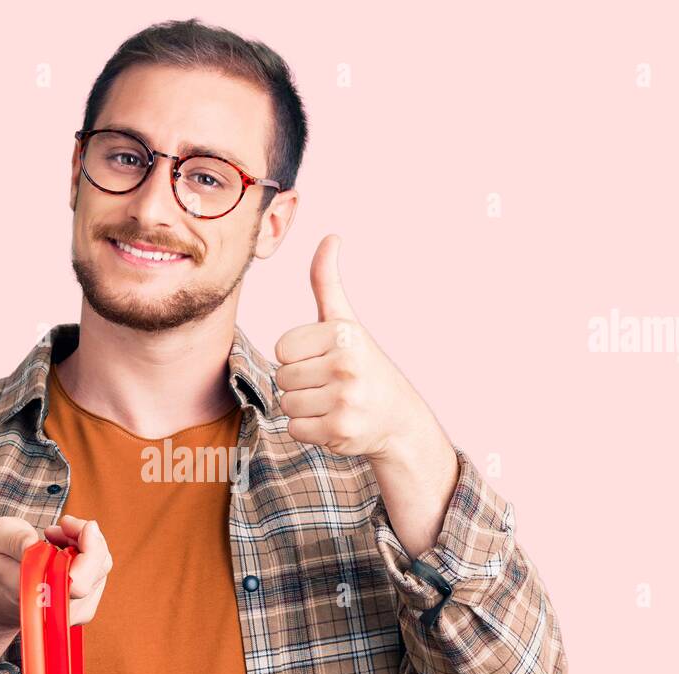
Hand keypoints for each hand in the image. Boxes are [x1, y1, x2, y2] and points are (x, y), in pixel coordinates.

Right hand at [0, 514, 112, 659]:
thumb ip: (13, 539)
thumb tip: (33, 542)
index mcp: (35, 597)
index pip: (78, 582)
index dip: (87, 550)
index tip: (69, 524)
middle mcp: (60, 611)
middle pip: (97, 569)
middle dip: (82, 535)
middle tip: (60, 524)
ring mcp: (76, 612)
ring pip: (102, 567)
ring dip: (84, 542)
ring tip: (55, 534)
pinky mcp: (87, 606)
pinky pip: (100, 572)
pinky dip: (87, 551)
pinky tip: (64, 546)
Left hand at [274, 234, 454, 470]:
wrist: (397, 417)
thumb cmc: (362, 364)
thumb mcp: (345, 322)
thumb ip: (327, 283)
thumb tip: (330, 237)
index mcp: (343, 334)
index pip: (282, 349)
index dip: (297, 357)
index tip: (323, 360)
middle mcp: (346, 364)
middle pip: (283, 377)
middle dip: (300, 384)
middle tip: (329, 385)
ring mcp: (346, 399)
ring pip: (287, 404)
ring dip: (303, 408)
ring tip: (332, 402)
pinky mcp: (341, 429)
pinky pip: (295, 428)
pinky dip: (309, 430)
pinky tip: (333, 421)